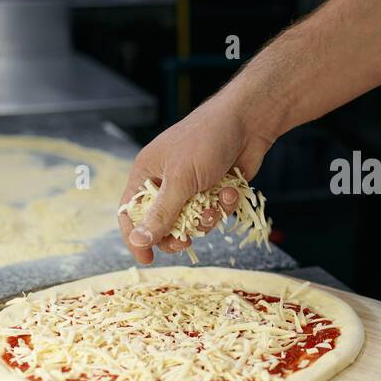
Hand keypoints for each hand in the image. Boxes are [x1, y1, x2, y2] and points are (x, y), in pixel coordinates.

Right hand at [118, 95, 274, 263]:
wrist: (249, 122)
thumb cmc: (207, 140)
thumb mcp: (181, 179)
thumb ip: (162, 213)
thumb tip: (138, 241)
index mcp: (146, 173)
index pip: (130, 213)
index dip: (136, 237)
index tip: (147, 259)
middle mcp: (166, 182)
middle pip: (163, 225)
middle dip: (178, 232)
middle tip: (188, 239)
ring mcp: (191, 187)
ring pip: (192, 223)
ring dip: (206, 218)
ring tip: (216, 202)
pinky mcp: (214, 190)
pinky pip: (214, 213)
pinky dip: (224, 205)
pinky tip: (231, 189)